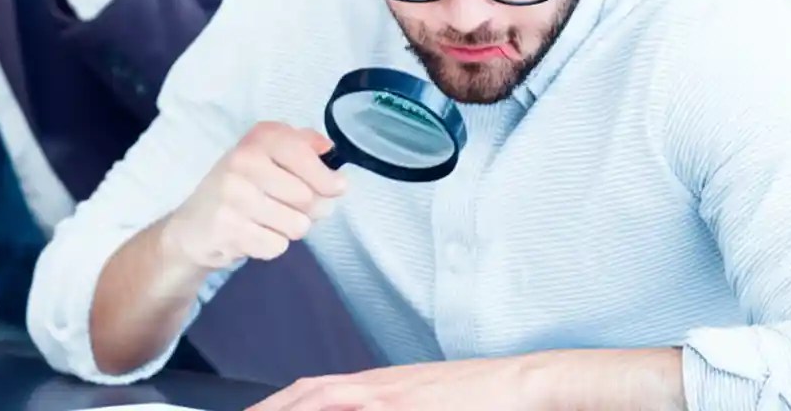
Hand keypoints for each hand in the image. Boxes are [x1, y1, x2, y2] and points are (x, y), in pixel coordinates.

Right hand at [161, 122, 347, 270]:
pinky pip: (277, 245)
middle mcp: (243, 161)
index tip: (336, 187)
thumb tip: (329, 150)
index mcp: (258, 137)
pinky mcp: (228, 229)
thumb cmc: (240, 187)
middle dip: (313, 210)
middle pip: (308, 197)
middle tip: (295, 208)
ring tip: (271, 220)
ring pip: (297, 225)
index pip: (304, 154)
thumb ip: (302, 145)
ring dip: (292, 228)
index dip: (327, 177)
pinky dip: (272, 245)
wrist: (192, 226)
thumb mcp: (268, 155)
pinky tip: (254, 234)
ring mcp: (233, 196)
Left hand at [247, 358, 525, 410]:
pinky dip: (333, 410)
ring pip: (326, 400)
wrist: (520, 381)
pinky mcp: (412, 407)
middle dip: (269, 407)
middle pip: (308, 393)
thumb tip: (363, 403)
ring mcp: (393, 396)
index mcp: (378, 383)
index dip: (277, 403)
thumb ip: (389, 403)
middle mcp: (378, 385)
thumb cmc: (478, 397)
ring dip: (291, 409)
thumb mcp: (423, 400)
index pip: (313, 390)